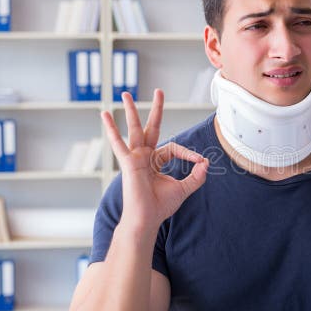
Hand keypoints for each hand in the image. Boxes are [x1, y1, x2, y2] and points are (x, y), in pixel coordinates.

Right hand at [101, 89, 207, 236]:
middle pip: (151, 127)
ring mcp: (134, 158)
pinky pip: (118, 143)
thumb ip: (197, 176)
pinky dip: (111, 129)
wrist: (147, 219)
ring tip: (125, 93)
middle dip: (156, 110)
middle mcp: (143, 156)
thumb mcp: (185, 188)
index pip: (173, 148)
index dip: (189, 153)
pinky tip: (104, 115)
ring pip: (134, 129)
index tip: (200, 162)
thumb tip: (206, 162)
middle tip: (159, 91)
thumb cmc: (161, 206)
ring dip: (131, 111)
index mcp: (155, 160)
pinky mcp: (128, 162)